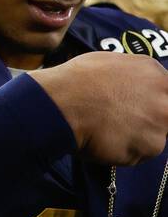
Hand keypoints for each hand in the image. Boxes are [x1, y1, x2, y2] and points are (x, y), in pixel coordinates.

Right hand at [30, 52, 167, 165]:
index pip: (166, 92)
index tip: (139, 107)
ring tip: (106, 130)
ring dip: (134, 138)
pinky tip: (103, 141)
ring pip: (153, 138)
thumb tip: (134, 84)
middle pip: (165, 116)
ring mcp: (160, 125)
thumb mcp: (110, 62)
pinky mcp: (149, 148)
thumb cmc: (75, 81)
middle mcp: (164, 98)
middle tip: (121, 121)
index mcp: (154, 74)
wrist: (60, 105)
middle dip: (148, 121)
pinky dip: (122, 152)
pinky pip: (138, 155)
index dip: (152, 101)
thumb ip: (133, 75)